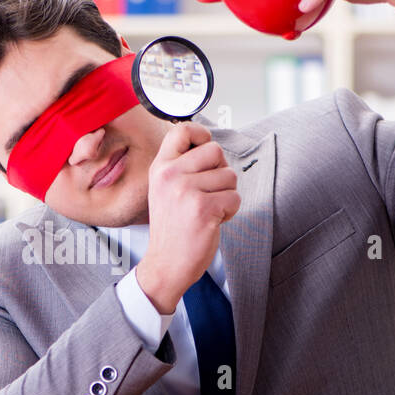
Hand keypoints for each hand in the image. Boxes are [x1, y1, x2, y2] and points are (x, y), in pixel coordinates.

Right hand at [137, 123, 239, 313]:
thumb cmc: (172, 228)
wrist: (166, 264)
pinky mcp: (204, 208)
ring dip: (226, 195)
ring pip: (229, 176)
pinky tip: (211, 221)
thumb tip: (210, 146)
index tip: (206, 146)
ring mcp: (186, 191)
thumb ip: (182, 166)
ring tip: (206, 210)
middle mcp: (170, 175)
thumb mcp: (164, 190)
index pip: (182, 130)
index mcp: (160, 168)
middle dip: (220, 171)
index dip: (202, 134)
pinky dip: (229, 211)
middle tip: (208, 191)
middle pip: (215, 150)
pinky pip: (234, 197)